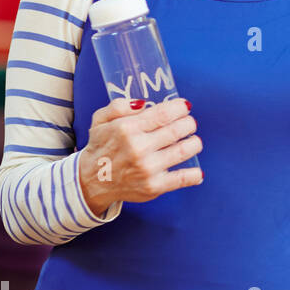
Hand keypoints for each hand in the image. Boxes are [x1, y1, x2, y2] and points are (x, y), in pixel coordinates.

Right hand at [77, 97, 202, 217]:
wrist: (92, 181)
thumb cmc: (101, 147)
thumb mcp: (100, 120)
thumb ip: (118, 106)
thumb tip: (143, 103)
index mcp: (127, 129)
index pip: (164, 114)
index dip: (180, 108)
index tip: (185, 107)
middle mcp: (138, 148)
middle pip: (178, 130)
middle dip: (189, 123)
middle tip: (189, 123)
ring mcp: (148, 168)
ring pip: (184, 150)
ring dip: (195, 143)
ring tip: (193, 141)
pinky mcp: (154, 186)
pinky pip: (182, 179)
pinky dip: (194, 174)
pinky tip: (198, 172)